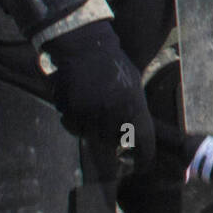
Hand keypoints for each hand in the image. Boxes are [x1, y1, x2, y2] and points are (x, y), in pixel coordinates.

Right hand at [43, 20, 154, 171]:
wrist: (83, 45)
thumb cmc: (112, 65)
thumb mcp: (133, 86)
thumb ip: (134, 111)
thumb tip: (135, 135)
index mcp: (134, 106)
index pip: (143, 142)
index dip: (143, 158)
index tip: (141, 167)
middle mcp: (112, 114)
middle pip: (112, 142)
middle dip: (112, 136)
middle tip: (109, 121)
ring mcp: (90, 113)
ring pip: (91, 136)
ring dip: (93, 128)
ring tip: (94, 105)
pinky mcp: (69, 111)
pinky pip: (73, 127)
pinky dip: (76, 121)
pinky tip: (79, 103)